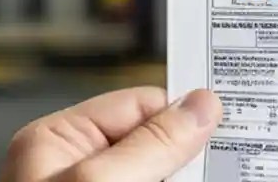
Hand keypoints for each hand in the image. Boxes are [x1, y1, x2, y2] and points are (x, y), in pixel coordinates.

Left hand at [1, 87, 222, 181]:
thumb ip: (150, 144)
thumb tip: (199, 107)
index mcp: (54, 140)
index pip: (138, 103)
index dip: (179, 117)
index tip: (221, 123)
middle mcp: (70, 167)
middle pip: (153, 140)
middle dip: (183, 151)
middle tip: (222, 158)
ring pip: (158, 169)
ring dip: (184, 169)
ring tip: (215, 166)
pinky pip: (154, 181)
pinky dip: (174, 180)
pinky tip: (199, 175)